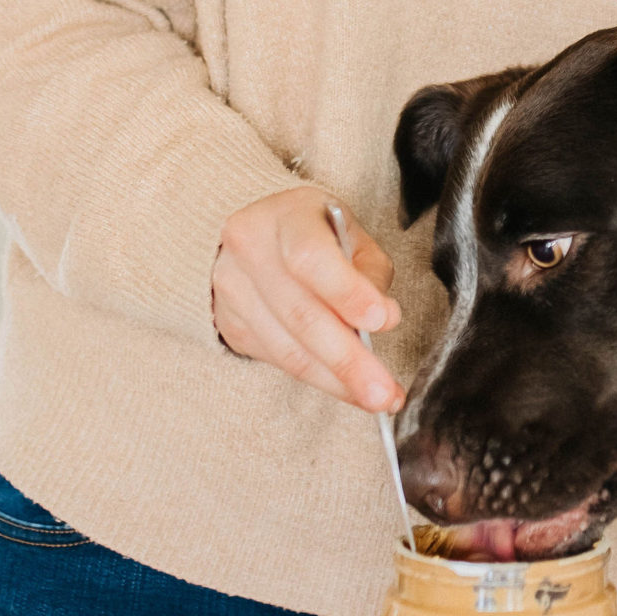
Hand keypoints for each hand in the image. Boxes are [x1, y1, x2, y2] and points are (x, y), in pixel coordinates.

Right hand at [211, 187, 404, 413]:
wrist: (254, 236)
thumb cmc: (313, 233)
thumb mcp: (349, 233)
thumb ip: (369, 271)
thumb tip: (383, 319)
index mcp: (285, 217)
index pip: (311, 258)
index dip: (347, 293)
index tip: (382, 320)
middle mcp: (249, 251)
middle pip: (300, 315)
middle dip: (348, 360)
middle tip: (384, 392)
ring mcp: (233, 291)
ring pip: (289, 349)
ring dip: (338, 381)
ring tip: (377, 399)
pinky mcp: (232, 326)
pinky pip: (280, 361)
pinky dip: (321, 380)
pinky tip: (349, 389)